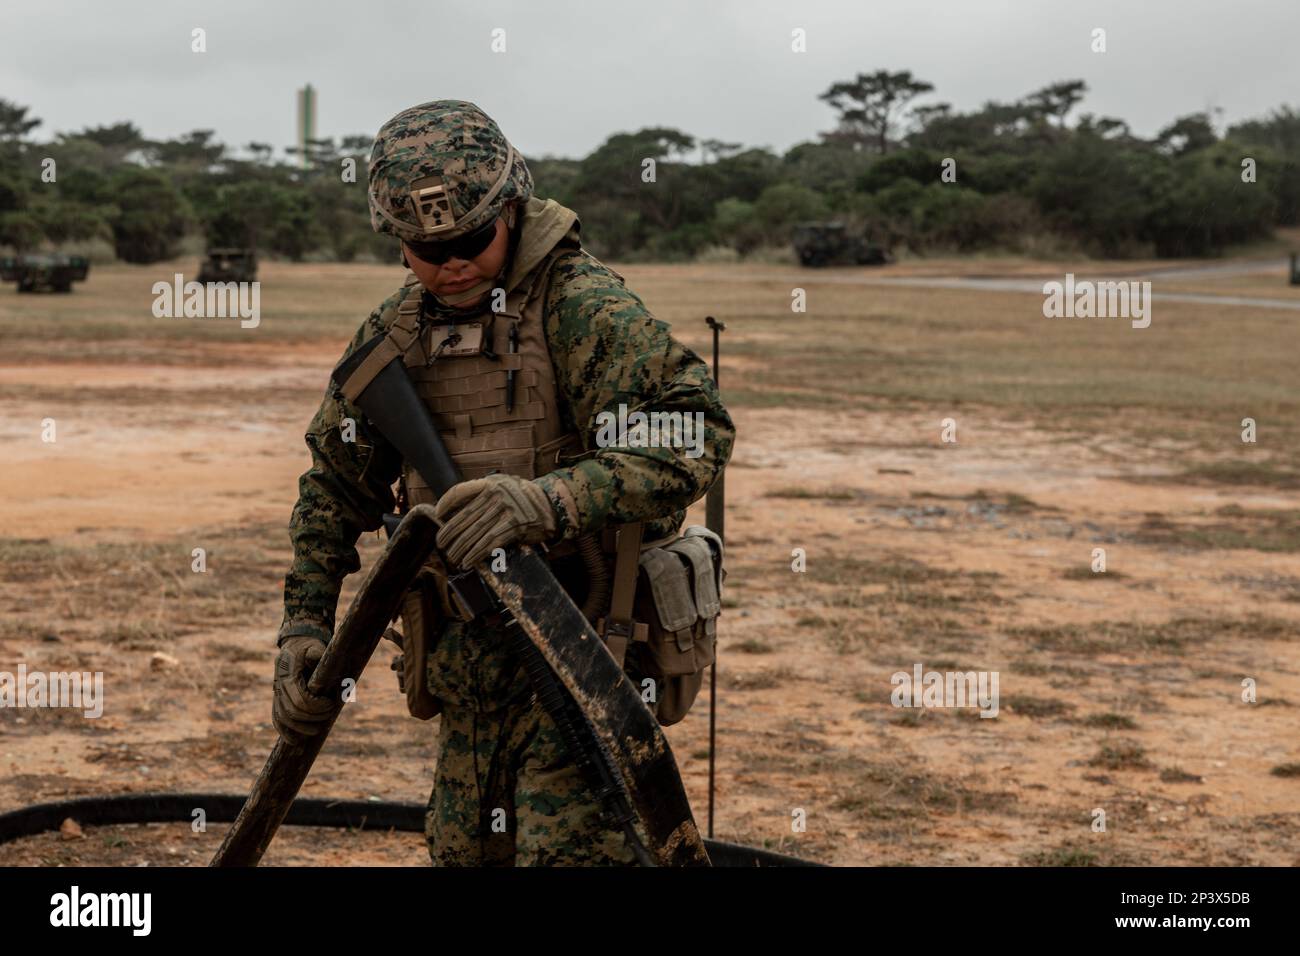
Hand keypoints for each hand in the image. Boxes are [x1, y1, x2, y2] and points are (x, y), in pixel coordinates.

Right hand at [272, 635, 334, 741]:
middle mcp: (278, 684)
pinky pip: (277, 718)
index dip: (316, 706)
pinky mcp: (277, 698)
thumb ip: (315, 653)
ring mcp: (276, 692)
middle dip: (312, 717)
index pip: (299, 699)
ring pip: (282, 718)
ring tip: (317, 730)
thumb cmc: (309, 646)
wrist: (295, 643)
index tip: (330, 705)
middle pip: (291, 711)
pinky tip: (295, 741)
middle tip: (328, 715)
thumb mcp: (314, 646)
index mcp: (287, 673)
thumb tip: (315, 659)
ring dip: (300, 728)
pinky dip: (284, 731)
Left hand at [434, 473, 557, 569]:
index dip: (446, 503)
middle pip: (466, 517)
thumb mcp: (503, 487)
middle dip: (451, 533)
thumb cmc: (522, 499)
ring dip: (461, 548)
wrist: (551, 506)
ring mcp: (507, 510)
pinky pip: (491, 542)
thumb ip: (482, 495)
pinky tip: (468, 561)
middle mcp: (498, 495)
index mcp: (491, 484)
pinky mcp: (515, 526)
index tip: (438, 514)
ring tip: (453, 557)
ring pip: (476, 532)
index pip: (461, 491)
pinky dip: (477, 554)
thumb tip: (453, 512)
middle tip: (442, 544)